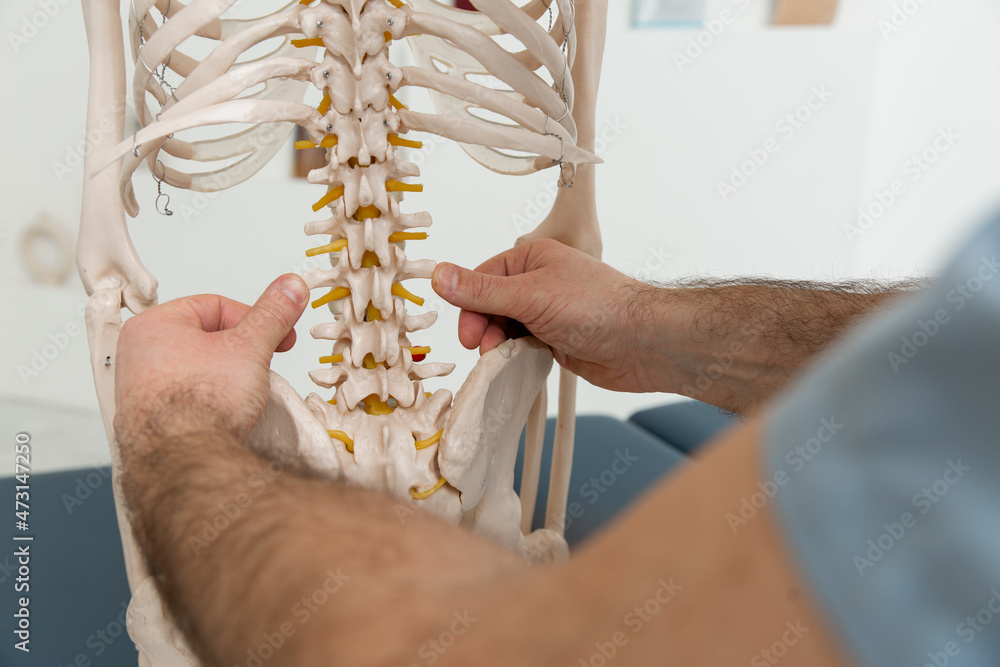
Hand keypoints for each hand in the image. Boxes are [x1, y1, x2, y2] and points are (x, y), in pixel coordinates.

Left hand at [113, 275, 308, 448]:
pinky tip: (225, 415)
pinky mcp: (147, 422)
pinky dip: (208, 402)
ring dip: (225, 377)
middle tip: (260, 366)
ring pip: (196, 370)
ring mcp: (138, 391)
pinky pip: (185, 400)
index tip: (277, 337)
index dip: (253, 320)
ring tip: (243, 394)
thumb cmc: (200, 403)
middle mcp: (137, 355)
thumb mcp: (250, 346)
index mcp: (154, 325)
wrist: (184, 461)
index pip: (214, 306)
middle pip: (205, 339)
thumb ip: (272, 314)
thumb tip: (290, 287)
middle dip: (239, 352)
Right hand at [431, 239, 659, 392]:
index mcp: (532, 259)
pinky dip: (516, 357)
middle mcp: (539, 283)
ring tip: (505, 359)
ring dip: (500, 346)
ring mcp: (548, 313)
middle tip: (486, 351)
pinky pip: (524, 348)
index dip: (470, 305)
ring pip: (506, 329)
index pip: (483, 278)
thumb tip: (438, 275)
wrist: (642, 343)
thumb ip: (481, 290)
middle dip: (485, 329)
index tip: (469, 335)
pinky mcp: (557, 340)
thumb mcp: (529, 295)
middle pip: (491, 306)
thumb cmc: (596, 306)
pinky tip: (519, 366)